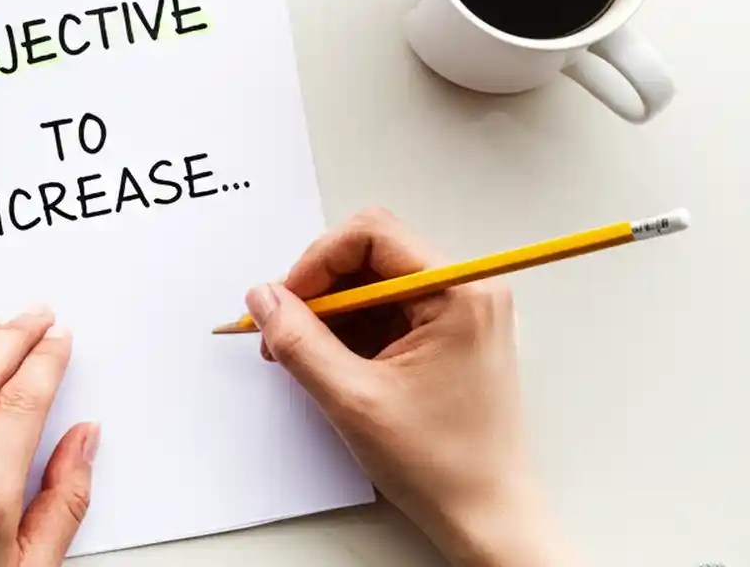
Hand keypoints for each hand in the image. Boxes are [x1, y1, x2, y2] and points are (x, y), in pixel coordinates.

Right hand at [246, 208, 572, 566]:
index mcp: (458, 292)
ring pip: (374, 281)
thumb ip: (300, 342)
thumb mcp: (352, 400)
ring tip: (303, 355)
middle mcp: (467, 289)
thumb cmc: (441, 464)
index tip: (286, 301)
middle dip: (320, 287)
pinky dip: (350, 329)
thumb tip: (263, 298)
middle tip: (285, 329)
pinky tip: (331, 363)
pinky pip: (386, 309)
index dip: (317, 261)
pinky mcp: (447, 333)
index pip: (372, 234)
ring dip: (331, 311)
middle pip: (372, 253)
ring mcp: (460, 310)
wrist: (486, 516)